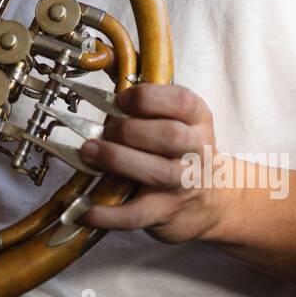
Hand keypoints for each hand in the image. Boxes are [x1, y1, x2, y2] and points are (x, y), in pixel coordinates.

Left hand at [78, 83, 225, 242]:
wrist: (209, 202)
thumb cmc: (179, 152)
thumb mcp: (175, 120)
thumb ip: (145, 104)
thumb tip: (99, 82)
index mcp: (197, 120)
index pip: (181, 101)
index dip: (147, 97)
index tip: (120, 100)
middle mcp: (197, 151)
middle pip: (171, 136)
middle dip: (130, 130)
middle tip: (106, 130)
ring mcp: (184, 184)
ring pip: (157, 173)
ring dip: (117, 159)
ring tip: (89, 152)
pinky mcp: (166, 212)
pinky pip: (136, 215)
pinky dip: (109, 214)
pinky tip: (86, 210)